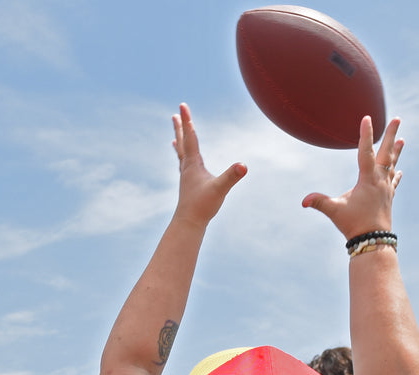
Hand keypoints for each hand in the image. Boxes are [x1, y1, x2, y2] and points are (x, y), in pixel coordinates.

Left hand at [172, 102, 246, 226]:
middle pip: (183, 142)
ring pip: (181, 154)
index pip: (190, 137)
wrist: (188, 224)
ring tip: (175, 135)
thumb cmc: (202, 206)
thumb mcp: (220, 190)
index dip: (187, 120)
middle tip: (175, 114)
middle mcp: (187, 167)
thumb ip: (231, 177)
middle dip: (181, 127)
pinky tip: (184, 161)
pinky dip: (183, 159)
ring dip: (180, 142)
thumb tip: (243, 166)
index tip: (182, 106)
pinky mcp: (188, 185)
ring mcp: (186, 176)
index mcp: (193, 164)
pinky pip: (184, 166)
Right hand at [302, 116, 402, 239]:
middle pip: (386, 153)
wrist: (373, 241)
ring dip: (396, 151)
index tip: (368, 118)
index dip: (366, 134)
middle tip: (397, 119)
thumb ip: (319, 202)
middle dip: (390, 135)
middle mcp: (380, 180)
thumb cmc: (354, 225)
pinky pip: (393, 181)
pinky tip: (399, 170)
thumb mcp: (335, 211)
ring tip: (402, 139)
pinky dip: (396, 174)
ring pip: (392, 165)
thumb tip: (304, 201)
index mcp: (368, 179)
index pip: (366, 152)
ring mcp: (386, 189)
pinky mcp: (388, 198)